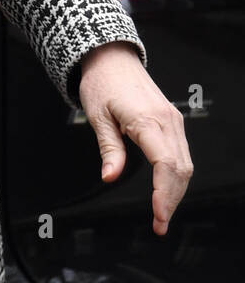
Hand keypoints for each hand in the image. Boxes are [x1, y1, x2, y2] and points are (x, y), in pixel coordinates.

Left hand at [79, 41, 191, 235]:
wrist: (112, 57)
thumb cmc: (102, 82)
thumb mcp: (97, 116)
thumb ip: (109, 148)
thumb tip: (110, 176)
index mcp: (147, 120)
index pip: (165, 165)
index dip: (164, 194)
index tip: (158, 215)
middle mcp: (166, 120)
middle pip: (180, 170)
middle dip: (171, 200)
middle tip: (159, 225)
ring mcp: (173, 120)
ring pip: (185, 164)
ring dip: (176, 191)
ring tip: (162, 213)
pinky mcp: (172, 120)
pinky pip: (181, 153)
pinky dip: (176, 176)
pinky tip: (166, 190)